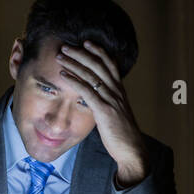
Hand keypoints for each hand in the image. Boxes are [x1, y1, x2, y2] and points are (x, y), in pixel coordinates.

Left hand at [55, 41, 149, 187]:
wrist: (132, 151)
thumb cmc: (122, 135)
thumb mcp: (117, 115)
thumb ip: (108, 103)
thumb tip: (97, 99)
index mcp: (120, 92)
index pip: (110, 64)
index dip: (98, 51)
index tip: (86, 42)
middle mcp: (117, 92)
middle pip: (99, 65)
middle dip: (81, 53)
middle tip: (66, 46)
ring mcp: (111, 100)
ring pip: (92, 75)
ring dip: (74, 63)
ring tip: (60, 56)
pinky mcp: (104, 111)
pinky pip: (87, 91)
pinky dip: (74, 80)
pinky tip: (63, 75)